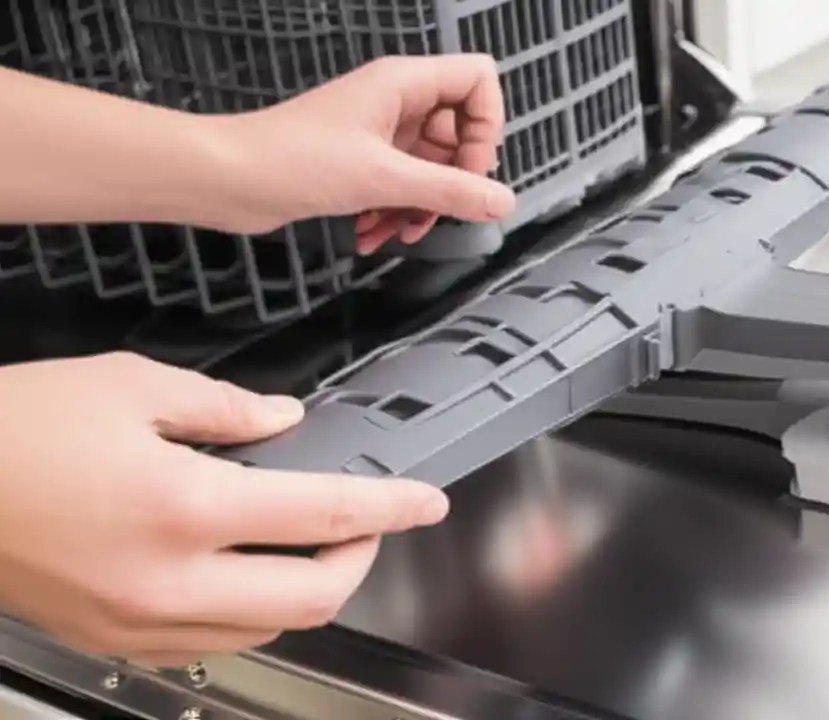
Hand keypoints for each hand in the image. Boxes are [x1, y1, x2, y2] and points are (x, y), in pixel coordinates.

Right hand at [0, 352, 448, 667]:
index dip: (391, 507)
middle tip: (369, 521)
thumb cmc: (15, 429)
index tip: (425, 501)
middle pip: (314, 597)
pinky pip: (214, 642)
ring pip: (269, 628)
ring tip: (312, 540)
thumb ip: (225, 406)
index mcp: (184, 505)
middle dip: (362, 559)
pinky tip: (247, 569)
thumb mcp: (129, 385)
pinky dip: (252, 610)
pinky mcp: (115, 637)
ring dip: (309, 589)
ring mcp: (141, 620)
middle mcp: (169, 579)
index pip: (326, 513)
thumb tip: (285, 421)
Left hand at [211, 54, 514, 254]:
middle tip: (439, 209)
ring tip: (398, 231)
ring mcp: (378, 130)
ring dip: (422, 205)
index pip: (478, 81)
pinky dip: (395, 211)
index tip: (471, 169)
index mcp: (403, 83)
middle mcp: (394, 100)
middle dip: (454, 179)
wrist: (227, 178)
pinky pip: (402, 183)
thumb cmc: (291, 161)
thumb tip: (502, 201)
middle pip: (460, 131)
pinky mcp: (360, 159)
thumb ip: (450, 191)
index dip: (487, 126)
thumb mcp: (384, 179)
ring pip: (431, 165)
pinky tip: (373, 235)